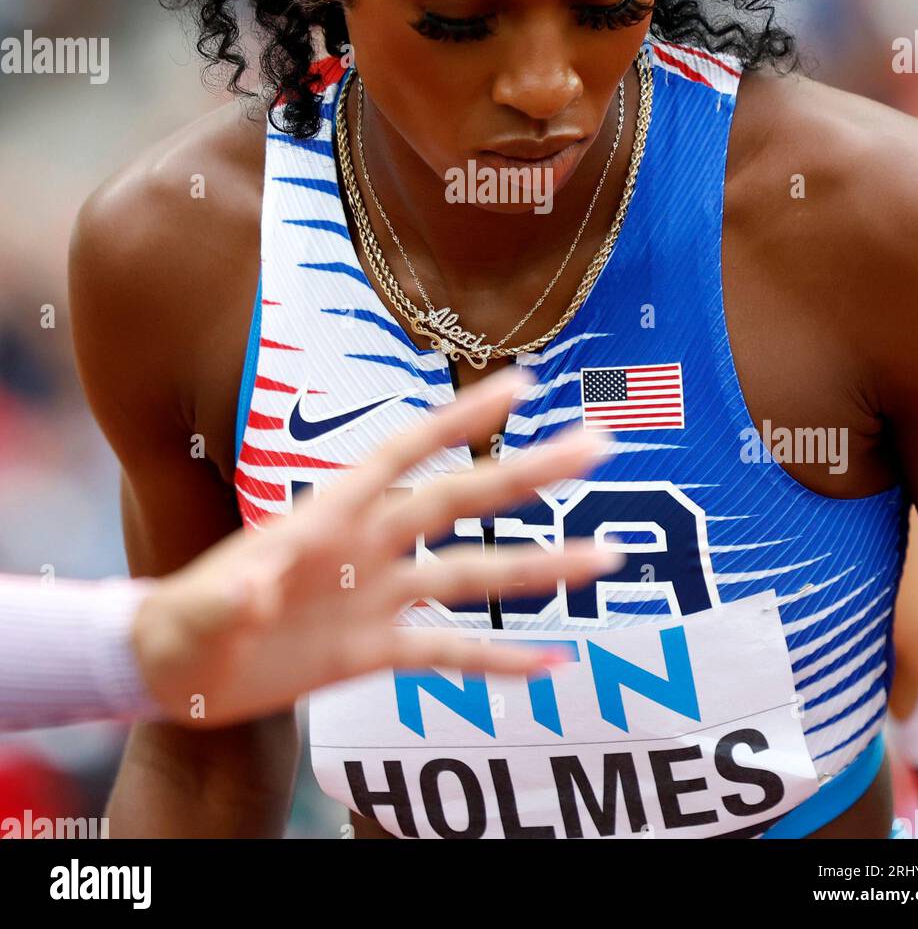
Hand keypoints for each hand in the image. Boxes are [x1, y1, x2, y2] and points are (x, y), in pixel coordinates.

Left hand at [131, 367, 617, 726]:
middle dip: (528, 473)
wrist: (176, 672)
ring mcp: (376, 596)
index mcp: (330, 514)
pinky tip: (549, 662)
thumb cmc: (181, 626)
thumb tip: (255, 587)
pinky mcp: (374, 649)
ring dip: (537, 568)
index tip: (521, 384)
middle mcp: (366, 546)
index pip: (406, 452)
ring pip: (472, 575)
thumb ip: (231, 598)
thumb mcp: (198, 612)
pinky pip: (447, 653)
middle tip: (595, 446)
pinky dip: (496, 658)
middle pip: (462, 501)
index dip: (461, 419)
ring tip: (602, 560)